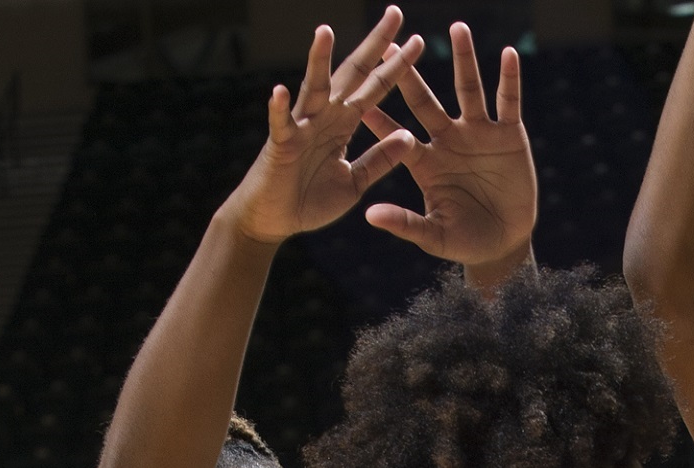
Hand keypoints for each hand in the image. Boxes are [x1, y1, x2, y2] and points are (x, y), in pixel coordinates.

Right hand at [220, 8, 425, 244]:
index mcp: (344, 124)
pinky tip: (280, 92)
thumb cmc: (310, 199)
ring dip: (318, 61)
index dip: (396, 66)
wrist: (274, 220)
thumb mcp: (356, 180)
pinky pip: (281, 126)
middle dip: (373, 46)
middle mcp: (324, 118)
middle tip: (394, 14)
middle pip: (352, 75)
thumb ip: (380, 160)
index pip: (375, 88)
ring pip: (313, 89)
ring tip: (326, 32)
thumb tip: (408, 136)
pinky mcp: (280, 147)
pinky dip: (279, 110)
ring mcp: (301, 128)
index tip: (419, 42)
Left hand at [363, 21, 536, 272]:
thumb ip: (404, 223)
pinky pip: (508, 102)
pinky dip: (509, 79)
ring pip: (468, 90)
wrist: (504, 244)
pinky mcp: (508, 135)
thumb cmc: (464, 240)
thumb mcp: (432, 235)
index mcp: (424, 161)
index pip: (394, 134)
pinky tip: (508, 54)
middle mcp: (447, 139)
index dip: (376, 117)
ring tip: (456, 27)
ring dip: (464, 60)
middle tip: (390, 44)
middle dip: (407, 73)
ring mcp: (478, 134)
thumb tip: (369, 216)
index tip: (353, 96)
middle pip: (424, 100)